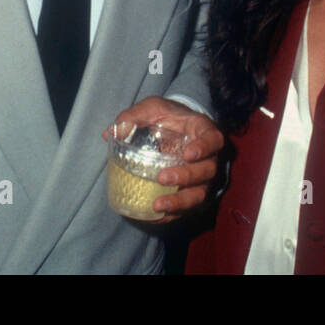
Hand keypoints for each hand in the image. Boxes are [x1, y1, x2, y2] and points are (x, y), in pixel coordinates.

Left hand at [106, 97, 224, 219]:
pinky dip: (173, 213)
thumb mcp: (152, 108)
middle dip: (186, 177)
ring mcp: (202, 176)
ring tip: (158, 205)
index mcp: (202, 131)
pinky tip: (155, 216)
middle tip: (162, 178)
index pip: (213, 139)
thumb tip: (110, 133)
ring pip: (200, 194)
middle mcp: (208, 156)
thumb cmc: (167, 116)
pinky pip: (187, 207)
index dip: (205, 147)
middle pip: (207, 171)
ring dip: (181, 202)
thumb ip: (134, 116)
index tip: (188, 153)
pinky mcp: (191, 190)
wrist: (176, 127)